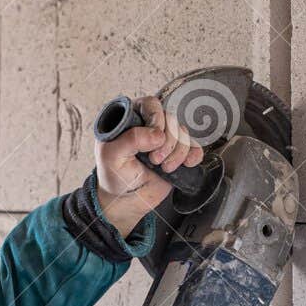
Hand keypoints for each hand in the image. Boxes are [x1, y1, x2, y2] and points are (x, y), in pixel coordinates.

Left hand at [94, 95, 204, 238]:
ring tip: (164, 168)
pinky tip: (186, 165)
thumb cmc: (114, 176)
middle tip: (155, 159)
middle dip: (168, 142)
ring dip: (178, 152)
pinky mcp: (177, 154)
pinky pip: (194, 147)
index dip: (156, 118)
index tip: (155, 139)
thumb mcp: (112, 156)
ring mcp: (165, 140)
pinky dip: (193, 155)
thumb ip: (130, 140)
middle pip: (171, 119)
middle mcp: (149, 126)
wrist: (125, 201)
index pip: (150, 104)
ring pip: (183, 133)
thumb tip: (158, 134)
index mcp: (130, 118)